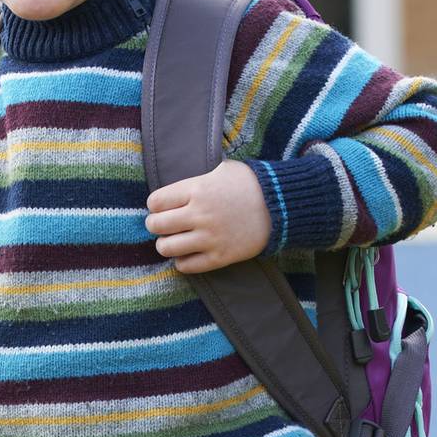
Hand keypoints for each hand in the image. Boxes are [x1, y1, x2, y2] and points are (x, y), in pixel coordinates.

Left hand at [144, 160, 271, 272]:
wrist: (281, 206)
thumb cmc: (250, 184)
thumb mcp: (220, 170)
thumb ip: (195, 181)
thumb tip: (173, 193)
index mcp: (197, 189)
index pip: (155, 202)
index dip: (154, 205)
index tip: (160, 207)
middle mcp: (199, 214)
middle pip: (156, 225)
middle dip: (155, 225)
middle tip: (161, 225)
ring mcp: (209, 238)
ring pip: (167, 248)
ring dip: (165, 245)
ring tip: (172, 241)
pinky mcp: (220, 256)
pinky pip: (187, 266)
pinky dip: (182, 262)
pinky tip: (188, 254)